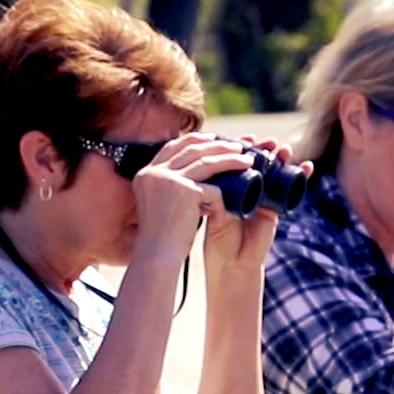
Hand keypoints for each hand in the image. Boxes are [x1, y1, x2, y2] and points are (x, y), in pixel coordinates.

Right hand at [131, 135, 254, 258]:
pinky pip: (213, 187)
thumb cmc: (163, 236)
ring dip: (230, 158)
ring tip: (248, 159)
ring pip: (206, 161)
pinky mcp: (184, 191)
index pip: (173, 146)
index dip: (194, 140)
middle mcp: (154, 172)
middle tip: (238, 146)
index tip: (212, 139)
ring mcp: (168, 180)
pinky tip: (239, 193)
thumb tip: (197, 176)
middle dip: (217, 145)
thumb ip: (172, 186)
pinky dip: (226, 193)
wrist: (158, 255)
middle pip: (191, 148)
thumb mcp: (161, 204)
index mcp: (146, 173)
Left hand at [203, 137, 307, 276]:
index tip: (246, 138)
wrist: (234, 263)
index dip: (243, 148)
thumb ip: (219, 202)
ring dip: (283, 159)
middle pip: (259, 163)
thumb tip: (221, 189)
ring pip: (276, 173)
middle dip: (266, 150)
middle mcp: (248, 189)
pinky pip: (291, 190)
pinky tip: (308, 167)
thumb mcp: (216, 216)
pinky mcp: (277, 208)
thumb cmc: (219, 240)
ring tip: (285, 150)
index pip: (238, 161)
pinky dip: (301, 177)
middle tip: (269, 142)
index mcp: (231, 187)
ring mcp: (264, 198)